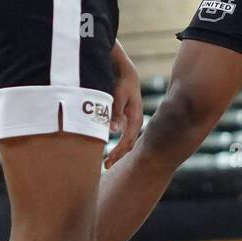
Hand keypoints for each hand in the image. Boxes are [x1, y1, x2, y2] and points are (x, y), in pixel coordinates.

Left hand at [104, 44, 143, 168]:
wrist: (127, 74)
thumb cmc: (122, 84)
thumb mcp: (118, 96)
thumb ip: (115, 112)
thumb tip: (113, 131)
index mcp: (135, 118)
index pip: (128, 140)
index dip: (118, 152)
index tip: (107, 160)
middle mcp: (135, 122)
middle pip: (129, 144)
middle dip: (118, 156)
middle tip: (105, 166)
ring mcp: (132, 122)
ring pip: (127, 142)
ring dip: (118, 152)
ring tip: (107, 163)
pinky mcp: (127, 120)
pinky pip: (124, 137)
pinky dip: (118, 145)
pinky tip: (109, 150)